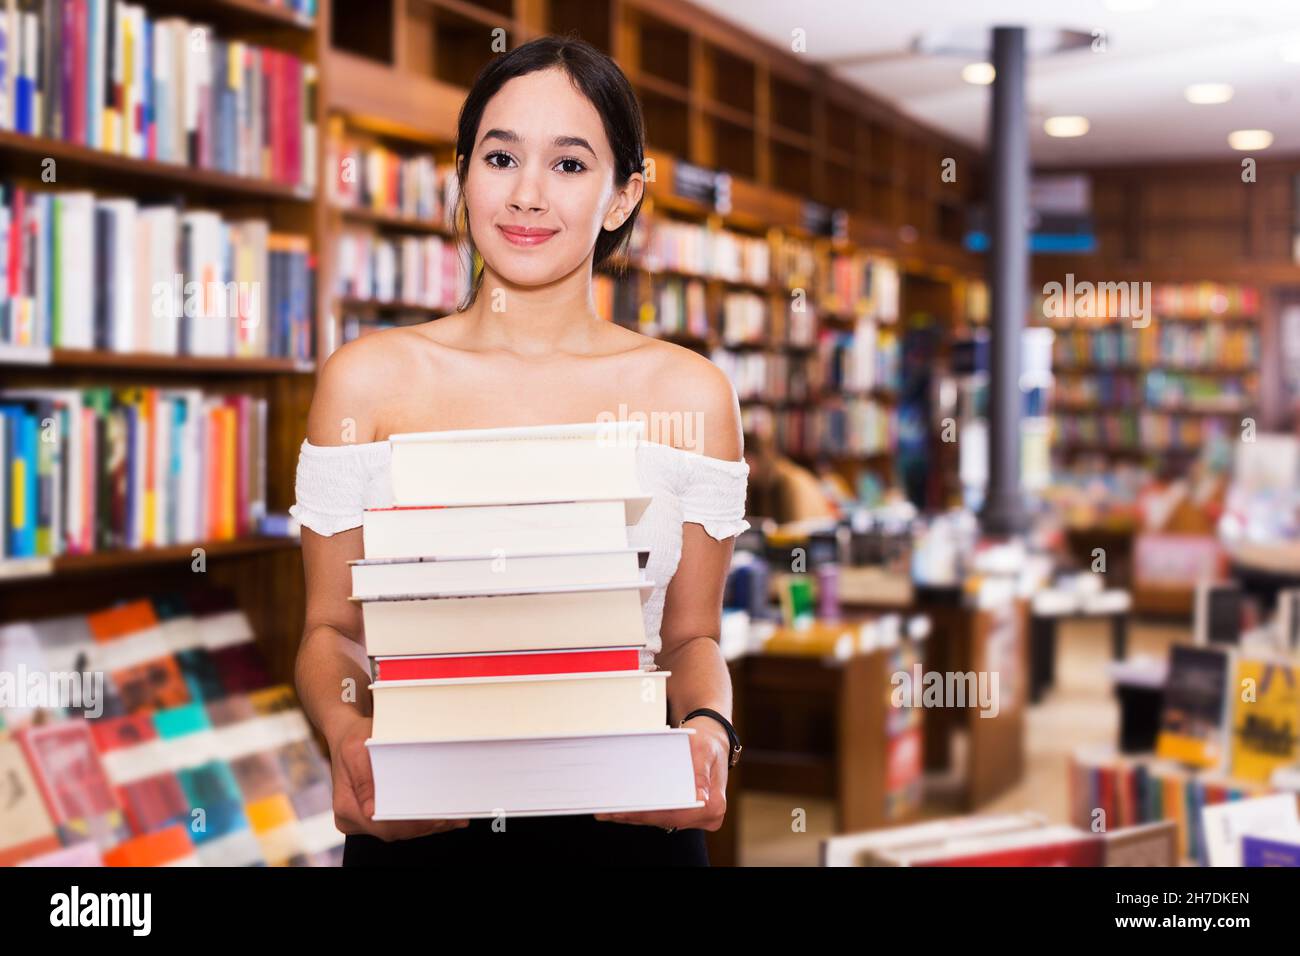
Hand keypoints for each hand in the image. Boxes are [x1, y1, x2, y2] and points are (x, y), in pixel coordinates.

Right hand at [328, 715, 469, 840]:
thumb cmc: (353, 738)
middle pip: (393, 830)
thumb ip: (363, 779)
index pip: (380, 824)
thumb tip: (370, 809)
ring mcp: (364, 819)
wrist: (345, 734)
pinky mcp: (375, 815)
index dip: (410, 824)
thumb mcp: (356, 749)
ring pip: (399, 830)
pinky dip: (421, 819)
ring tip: (453, 818)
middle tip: (451, 817)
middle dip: (424, 825)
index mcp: (346, 805)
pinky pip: (400, 822)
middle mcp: (353, 818)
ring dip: (426, 824)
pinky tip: (443, 816)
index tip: (433, 818)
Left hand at [593, 717, 728, 830]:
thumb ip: (701, 773)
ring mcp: (693, 817)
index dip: (648, 814)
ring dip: (632, 814)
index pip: (676, 815)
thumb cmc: (708, 742)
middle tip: (605, 811)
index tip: (625, 811)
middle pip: (664, 819)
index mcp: (713, 806)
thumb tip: (700, 797)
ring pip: (658, 819)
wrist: (712, 739)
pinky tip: (618, 808)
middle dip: (634, 815)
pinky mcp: (683, 813)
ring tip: (605, 809)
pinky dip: (639, 810)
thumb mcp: (705, 751)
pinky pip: (659, 814)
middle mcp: (705, 816)